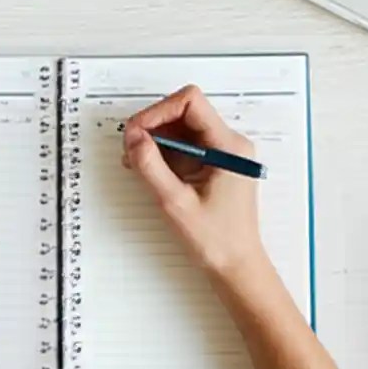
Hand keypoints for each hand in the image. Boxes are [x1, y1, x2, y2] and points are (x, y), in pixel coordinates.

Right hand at [121, 85, 264, 277]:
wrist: (236, 266)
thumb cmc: (216, 240)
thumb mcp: (175, 202)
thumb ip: (150, 166)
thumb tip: (132, 136)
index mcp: (228, 146)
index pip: (191, 102)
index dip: (158, 111)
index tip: (137, 131)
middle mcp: (229, 143)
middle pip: (184, 112)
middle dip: (153, 125)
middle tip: (131, 148)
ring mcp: (222, 153)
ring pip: (182, 128)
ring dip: (156, 139)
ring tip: (135, 161)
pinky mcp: (214, 164)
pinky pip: (185, 146)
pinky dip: (164, 152)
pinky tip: (147, 168)